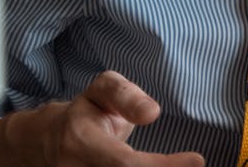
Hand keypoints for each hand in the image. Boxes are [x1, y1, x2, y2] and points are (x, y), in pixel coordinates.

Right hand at [0, 70, 204, 166]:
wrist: (49, 139)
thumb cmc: (88, 110)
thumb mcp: (104, 88)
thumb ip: (126, 95)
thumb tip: (152, 113)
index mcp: (79, 140)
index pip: (126, 163)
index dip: (163, 166)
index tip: (197, 160)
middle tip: (193, 164)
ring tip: (179, 163)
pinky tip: (161, 166)